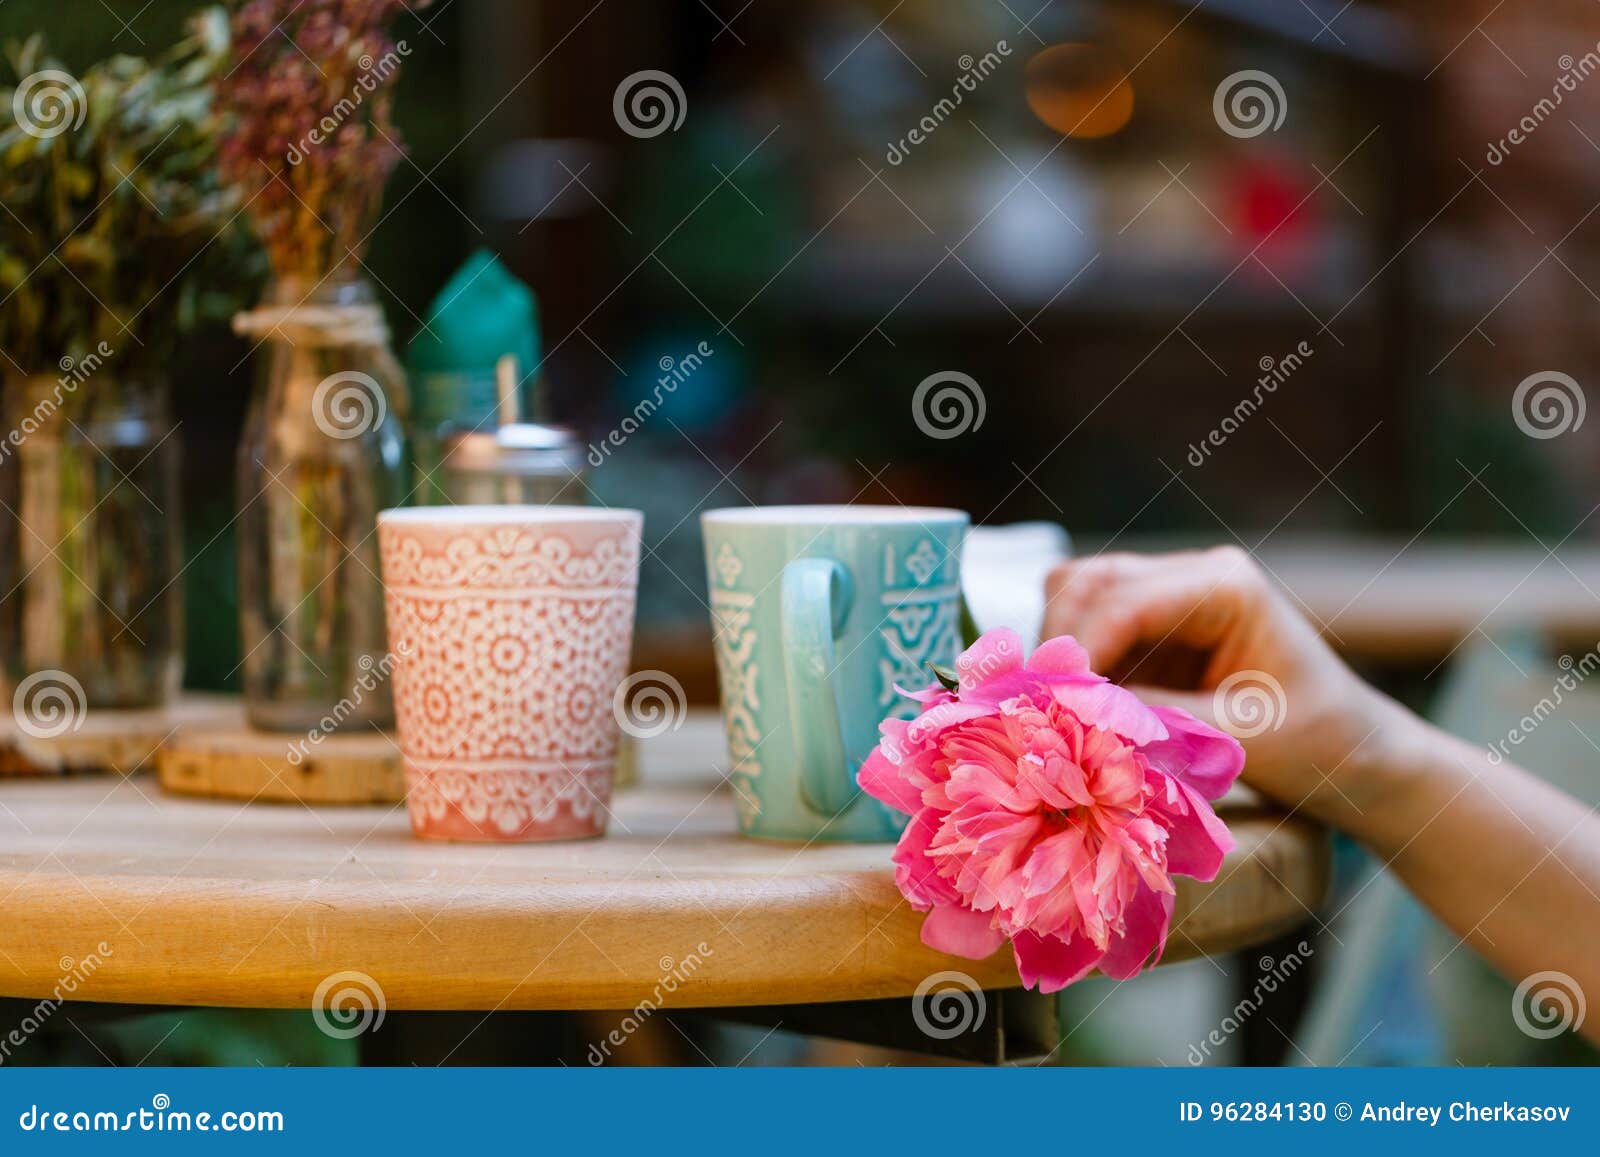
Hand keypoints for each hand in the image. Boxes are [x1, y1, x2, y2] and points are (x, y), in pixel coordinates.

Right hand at [1041, 546, 1417, 828]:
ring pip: (1076, 599)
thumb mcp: (1236, 737)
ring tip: (1053, 710)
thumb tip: (1073, 715)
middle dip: (1057, 645)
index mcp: (1225, 586)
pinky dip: (1072, 666)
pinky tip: (1071, 708)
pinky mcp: (1154, 630)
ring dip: (1058, 653)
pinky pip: (1089, 630)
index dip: (1077, 650)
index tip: (1049, 706)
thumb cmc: (1317, 744)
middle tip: (1037, 709)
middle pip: (1086, 583)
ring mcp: (1170, 597)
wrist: (1354, 755)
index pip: (1122, 601)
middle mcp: (1193, 575)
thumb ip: (1153, 719)